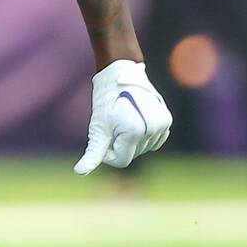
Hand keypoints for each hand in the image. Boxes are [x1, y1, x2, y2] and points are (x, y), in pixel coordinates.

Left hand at [74, 60, 171, 174]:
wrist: (121, 74)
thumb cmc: (106, 102)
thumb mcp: (98, 129)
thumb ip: (93, 153)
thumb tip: (79, 172)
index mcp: (135, 131)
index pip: (121, 161)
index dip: (108, 153)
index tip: (104, 135)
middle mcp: (153, 128)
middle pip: (132, 155)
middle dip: (120, 144)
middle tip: (114, 122)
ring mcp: (163, 124)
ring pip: (143, 149)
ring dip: (131, 140)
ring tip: (125, 119)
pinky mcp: (167, 121)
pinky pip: (153, 141)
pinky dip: (142, 136)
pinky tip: (136, 120)